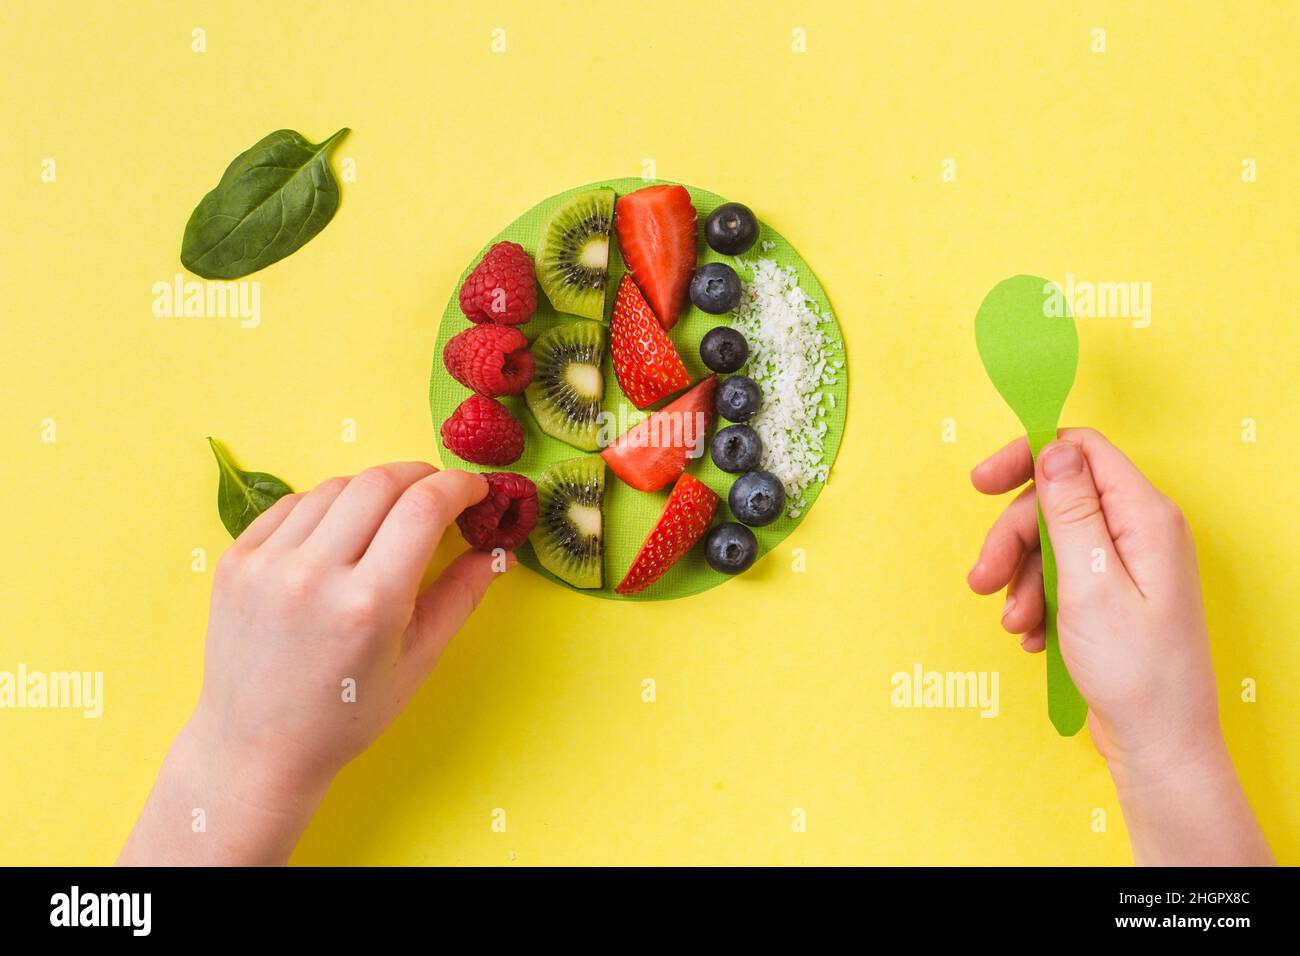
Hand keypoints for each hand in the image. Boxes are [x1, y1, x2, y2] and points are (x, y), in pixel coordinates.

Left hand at [120, 463, 506, 864]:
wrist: (256, 747)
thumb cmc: (346, 714)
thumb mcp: (417, 661)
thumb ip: (460, 595)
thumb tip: (496, 548)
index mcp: (369, 604)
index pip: (424, 508)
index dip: (460, 486)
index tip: (476, 490)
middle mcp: (314, 575)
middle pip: (380, 483)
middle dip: (421, 477)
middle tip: (439, 494)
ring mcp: (267, 564)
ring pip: (335, 486)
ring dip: (373, 489)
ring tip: (387, 517)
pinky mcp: (235, 561)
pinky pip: (291, 503)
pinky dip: (326, 505)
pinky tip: (340, 531)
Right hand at [968, 429, 1271, 864]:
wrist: (1158, 742)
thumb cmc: (1135, 670)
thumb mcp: (1089, 582)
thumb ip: (1070, 510)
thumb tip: (1053, 449)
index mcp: (1145, 517)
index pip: (1081, 451)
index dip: (1027, 458)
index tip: (980, 483)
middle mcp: (1140, 531)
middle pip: (1056, 500)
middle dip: (1011, 538)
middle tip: (981, 580)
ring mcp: (1127, 563)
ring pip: (1051, 541)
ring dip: (1020, 578)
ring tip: (1015, 624)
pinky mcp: (1113, 592)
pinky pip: (1060, 575)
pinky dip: (1037, 600)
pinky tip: (1035, 635)